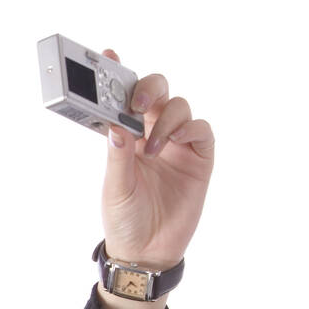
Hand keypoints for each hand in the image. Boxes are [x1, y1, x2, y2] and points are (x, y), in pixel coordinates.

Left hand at [100, 48, 213, 269]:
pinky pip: (201, 130)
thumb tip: (115, 123)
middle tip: (139, 102)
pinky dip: (190, 128)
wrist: (148, 252)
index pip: (122, 98)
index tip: (108, 55)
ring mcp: (177, 145)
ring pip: (179, 107)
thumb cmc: (125, 219)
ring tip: (154, 147)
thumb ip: (117, 154)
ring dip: (167, 118)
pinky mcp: (199, 158)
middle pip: (156, 92)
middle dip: (149, 87)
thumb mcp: (115, 187)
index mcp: (126, 137)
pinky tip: (176, 142)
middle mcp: (151, 134)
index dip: (117, 74)